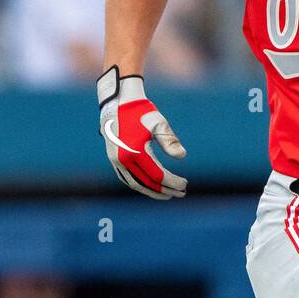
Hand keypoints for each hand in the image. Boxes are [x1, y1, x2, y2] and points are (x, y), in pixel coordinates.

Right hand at [97, 66, 187, 199]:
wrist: (118, 102)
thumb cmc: (141, 112)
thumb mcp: (158, 123)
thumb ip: (169, 141)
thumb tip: (182, 156)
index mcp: (134, 152)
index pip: (157, 175)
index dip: (172, 182)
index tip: (185, 184)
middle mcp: (122, 160)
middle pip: (147, 183)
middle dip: (165, 190)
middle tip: (181, 193)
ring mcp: (115, 161)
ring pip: (135, 184)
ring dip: (152, 191)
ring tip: (167, 195)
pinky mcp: (113, 159)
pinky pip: (126, 178)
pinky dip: (139, 185)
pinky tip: (150, 186)